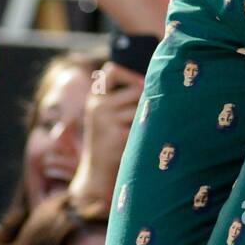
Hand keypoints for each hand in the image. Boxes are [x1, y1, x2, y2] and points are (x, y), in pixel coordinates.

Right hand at [68, 62, 143, 206]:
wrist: (95, 172)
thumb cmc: (106, 138)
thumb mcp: (103, 113)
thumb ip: (119, 97)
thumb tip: (150, 81)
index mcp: (95, 98)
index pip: (111, 71)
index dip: (128, 75)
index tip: (140, 85)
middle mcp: (98, 106)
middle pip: (137, 90)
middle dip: (145, 100)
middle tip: (145, 115)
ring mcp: (107, 121)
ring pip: (142, 108)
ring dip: (147, 118)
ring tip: (142, 130)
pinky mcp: (119, 136)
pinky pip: (143, 126)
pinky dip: (146, 132)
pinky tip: (139, 141)